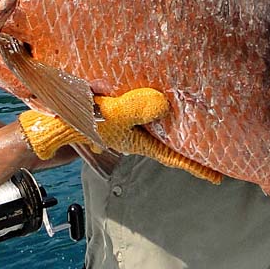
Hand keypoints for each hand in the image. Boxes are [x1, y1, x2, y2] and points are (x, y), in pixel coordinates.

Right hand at [19, 88, 221, 182]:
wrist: (50, 123)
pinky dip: (150, 102)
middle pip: (170, 138)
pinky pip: (139, 109)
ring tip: (197, 114)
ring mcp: (126, 124)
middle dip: (192, 140)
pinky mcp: (116, 113)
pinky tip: (159, 92)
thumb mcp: (110, 116)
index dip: (197, 166)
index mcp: (139, 141)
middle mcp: (136, 134)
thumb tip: (163, 105)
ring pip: (156, 122)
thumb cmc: (80, 123)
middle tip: (216, 141)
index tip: (219, 176)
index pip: (174, 157)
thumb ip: (136, 108)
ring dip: (173, 118)